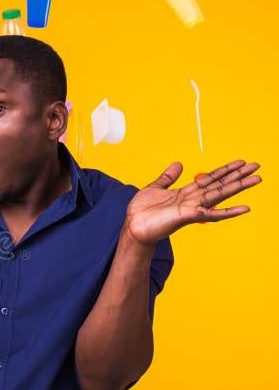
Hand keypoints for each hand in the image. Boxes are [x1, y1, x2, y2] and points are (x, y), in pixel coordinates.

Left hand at [124, 160, 261, 244]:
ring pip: (220, 194)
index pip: (210, 178)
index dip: (225, 170)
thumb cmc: (142, 211)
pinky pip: (211, 214)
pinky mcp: (188, 216)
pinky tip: (244, 208)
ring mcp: (192, 208)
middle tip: (257, 166)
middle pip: (220, 184)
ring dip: (239, 187)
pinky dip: (228, 211)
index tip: (240, 162)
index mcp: (186, 192)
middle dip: (238, 175)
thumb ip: (168, 177)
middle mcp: (193, 199)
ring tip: (257, 179)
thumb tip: (178, 164)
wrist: (133, 227)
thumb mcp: (155, 188)